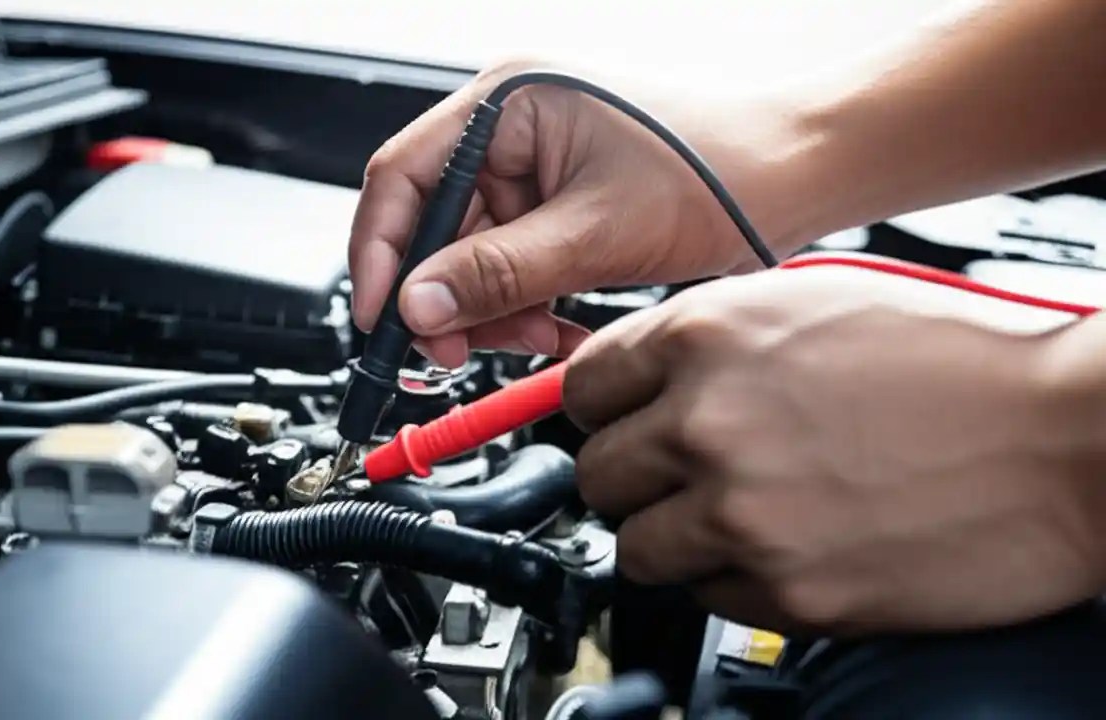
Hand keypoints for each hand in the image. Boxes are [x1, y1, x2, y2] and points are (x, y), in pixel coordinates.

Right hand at [349, 61, 806, 367]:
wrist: (798, 176)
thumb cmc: (720, 170)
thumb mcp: (597, 232)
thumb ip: (499, 272)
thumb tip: (419, 303)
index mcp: (509, 100)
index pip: (404, 175)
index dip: (381, 253)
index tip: (383, 319)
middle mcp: (511, 125)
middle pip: (435, 223)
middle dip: (448, 296)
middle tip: (456, 351)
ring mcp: (535, 163)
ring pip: (473, 255)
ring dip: (494, 310)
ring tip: (536, 338)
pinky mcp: (558, 200)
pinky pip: (514, 262)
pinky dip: (526, 304)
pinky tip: (555, 328)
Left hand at [565, 266, 1105, 634]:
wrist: (1067, 437)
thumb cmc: (960, 359)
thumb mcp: (812, 304)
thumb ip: (709, 341)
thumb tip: (638, 376)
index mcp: (706, 337)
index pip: (580, 388)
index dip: (602, 408)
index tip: (620, 422)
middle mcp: (708, 423)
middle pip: (596, 474)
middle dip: (636, 476)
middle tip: (684, 474)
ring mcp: (742, 513)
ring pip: (638, 547)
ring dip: (676, 536)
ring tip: (742, 514)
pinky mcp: (786, 591)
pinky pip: (708, 597)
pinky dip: (734, 579)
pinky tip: (792, 544)